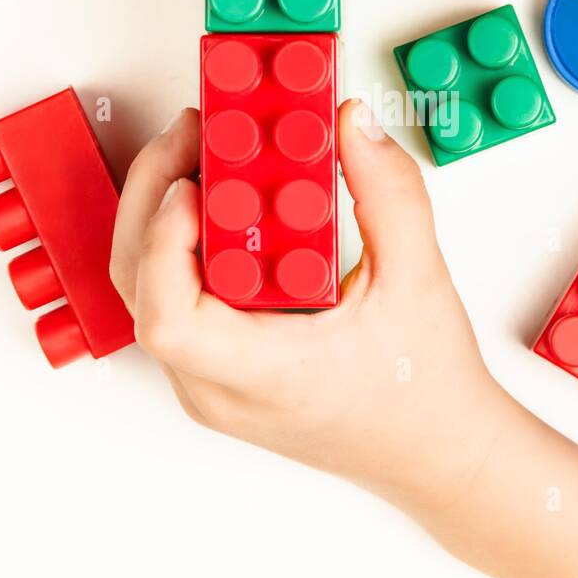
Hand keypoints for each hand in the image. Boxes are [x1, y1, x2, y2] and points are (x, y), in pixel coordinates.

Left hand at [109, 103, 513, 513]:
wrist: (437, 453)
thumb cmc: (425, 391)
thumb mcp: (417, 278)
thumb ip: (387, 192)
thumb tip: (350, 123)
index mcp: (260, 376)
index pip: (168, 317)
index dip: (163, 242)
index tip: (195, 182)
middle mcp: (217, 388)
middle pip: (140, 288)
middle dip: (152, 199)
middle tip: (193, 136)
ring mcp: (211, 384)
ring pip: (150, 293)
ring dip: (164, 220)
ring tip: (206, 158)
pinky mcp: (220, 372)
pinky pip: (177, 303)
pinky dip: (185, 248)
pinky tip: (225, 205)